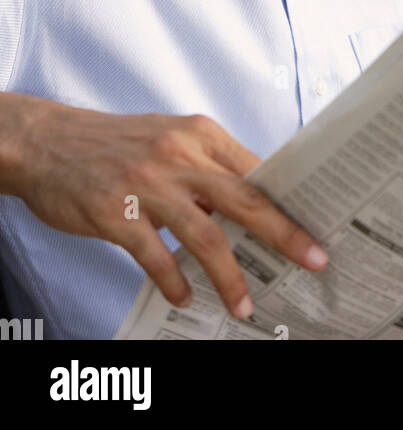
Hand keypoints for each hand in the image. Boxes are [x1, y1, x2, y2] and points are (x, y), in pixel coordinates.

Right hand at [7, 94, 327, 318]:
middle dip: (285, 234)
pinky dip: (175, 281)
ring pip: (206, 236)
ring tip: (244, 305)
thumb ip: (208, 165)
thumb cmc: (115, 143)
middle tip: (314, 260)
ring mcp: (148, 184)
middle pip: (246, 199)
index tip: (316, 224)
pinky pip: (156, 257)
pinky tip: (184, 297)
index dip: (290, 200)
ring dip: (230, 277)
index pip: (258, 169)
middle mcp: (180, 154)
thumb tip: (252, 200)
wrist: (48, 141)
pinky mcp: (117, 213)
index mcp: (199, 133)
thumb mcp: (169, 137)